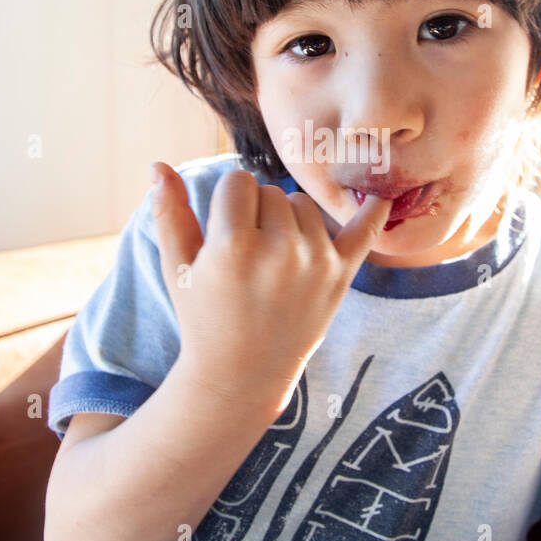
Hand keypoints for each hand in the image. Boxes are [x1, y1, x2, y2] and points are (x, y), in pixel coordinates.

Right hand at [148, 162, 391, 407]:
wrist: (241, 376)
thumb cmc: (203, 318)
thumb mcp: (177, 269)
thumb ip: (169, 213)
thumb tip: (157, 164)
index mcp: (233, 246)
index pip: (237, 181)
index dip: (226, 202)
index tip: (223, 231)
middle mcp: (279, 250)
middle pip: (271, 191)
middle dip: (256, 212)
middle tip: (248, 253)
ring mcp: (315, 262)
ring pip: (303, 204)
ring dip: (289, 220)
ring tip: (273, 259)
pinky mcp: (341, 276)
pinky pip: (364, 231)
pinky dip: (374, 213)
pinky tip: (382, 196)